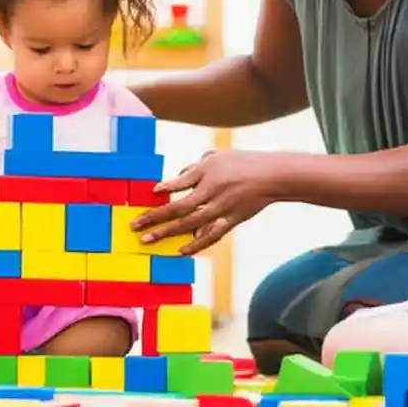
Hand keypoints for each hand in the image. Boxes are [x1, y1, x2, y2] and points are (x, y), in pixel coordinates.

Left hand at [130, 150, 274, 254]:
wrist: (272, 176)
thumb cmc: (243, 163)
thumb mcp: (216, 157)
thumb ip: (194, 168)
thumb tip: (176, 179)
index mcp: (208, 174)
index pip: (180, 184)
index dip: (164, 190)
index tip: (150, 193)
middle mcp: (212, 193)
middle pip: (179, 208)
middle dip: (155, 217)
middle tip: (134, 226)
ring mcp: (221, 209)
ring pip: (190, 225)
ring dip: (167, 233)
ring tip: (148, 240)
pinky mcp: (231, 221)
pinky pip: (211, 236)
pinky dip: (196, 244)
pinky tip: (181, 251)